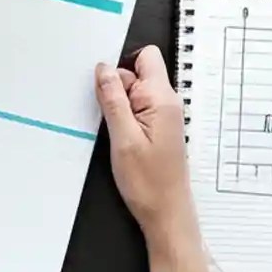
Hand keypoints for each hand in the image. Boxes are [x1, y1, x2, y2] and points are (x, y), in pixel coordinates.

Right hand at [95, 45, 210, 271]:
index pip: (146, 58)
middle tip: (106, 117)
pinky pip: (136, 110)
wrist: (166, 214)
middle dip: (115, 87)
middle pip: (136, 74)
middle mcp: (167, 103)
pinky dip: (122, 119)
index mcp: (162, 100)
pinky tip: (117, 138)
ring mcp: (163, 116)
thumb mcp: (123, 138)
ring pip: (133, 93)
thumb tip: (104, 68)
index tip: (104, 86)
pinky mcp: (157, 129)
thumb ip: (113, 99)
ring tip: (113, 132)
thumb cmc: (148, 182)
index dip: (121, 65)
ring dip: (117, 105)